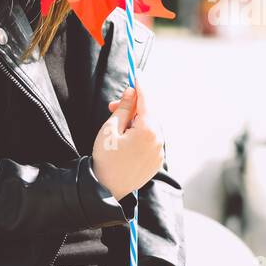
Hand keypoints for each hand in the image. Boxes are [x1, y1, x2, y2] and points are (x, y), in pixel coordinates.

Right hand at [91, 84, 163, 198]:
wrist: (107, 190)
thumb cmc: (106, 159)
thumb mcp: (110, 129)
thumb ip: (124, 108)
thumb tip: (132, 93)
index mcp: (148, 131)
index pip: (146, 100)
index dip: (140, 86)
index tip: (136, 75)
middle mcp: (159, 140)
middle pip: (149, 113)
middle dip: (133, 107)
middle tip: (114, 107)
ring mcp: (159, 152)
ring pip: (151, 127)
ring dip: (137, 121)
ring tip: (117, 125)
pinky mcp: (157, 161)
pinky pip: (152, 140)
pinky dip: (141, 134)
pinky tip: (126, 139)